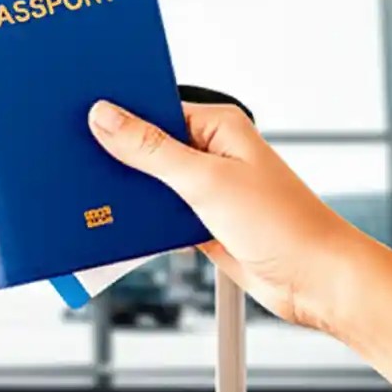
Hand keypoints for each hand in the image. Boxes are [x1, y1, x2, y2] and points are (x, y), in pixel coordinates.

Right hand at [87, 100, 358, 333]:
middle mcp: (209, 152)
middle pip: (144, 147)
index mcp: (216, 126)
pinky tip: (114, 227)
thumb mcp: (206, 180)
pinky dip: (135, 222)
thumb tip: (105, 116)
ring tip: (89, 199)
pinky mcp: (198, 222)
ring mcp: (203, 189)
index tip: (79, 120)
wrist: (315, 282)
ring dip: (124, 195)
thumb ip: (150, 150)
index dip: (117, 115)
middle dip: (114, 158)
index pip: (153, 109)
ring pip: (146, 184)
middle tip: (76, 164)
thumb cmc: (282, 224)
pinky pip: (153, 216)